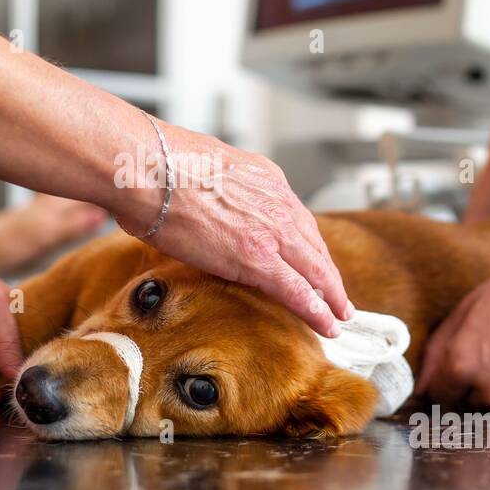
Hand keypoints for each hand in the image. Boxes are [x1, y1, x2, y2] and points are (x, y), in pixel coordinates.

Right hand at [115, 121, 351, 337]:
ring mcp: (272, 230)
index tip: (314, 261)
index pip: (297, 219)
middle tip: (339, 296)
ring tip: (339, 316)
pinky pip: (297, 290)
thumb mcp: (205, 167)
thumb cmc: (158, 165)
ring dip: (331, 296)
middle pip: (315, 246)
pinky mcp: (258, 258)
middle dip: (329, 274)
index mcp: (265, 178)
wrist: (149, 169)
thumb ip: (218, 189)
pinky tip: (326, 324)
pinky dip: (316, 311)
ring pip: (316, 270)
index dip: (309, 246)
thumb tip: (206, 202)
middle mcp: (277, 202)